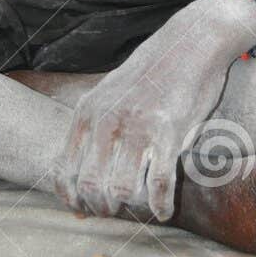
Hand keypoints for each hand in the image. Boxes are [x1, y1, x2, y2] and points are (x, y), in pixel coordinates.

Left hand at [53, 0, 238, 221]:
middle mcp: (107, 121)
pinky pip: (158, 183)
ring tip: (138, 211)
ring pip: (122, 188)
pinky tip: (164, 210)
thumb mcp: (109, 95)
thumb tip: (80, 176)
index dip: (72, 197)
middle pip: (91, 185)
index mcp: (88, 112)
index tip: (83, 208)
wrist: (190, 43)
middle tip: (114, 212)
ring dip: (130, 209)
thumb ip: (93, 129)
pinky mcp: (169, 131)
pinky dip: (160, 205)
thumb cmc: (150, 75)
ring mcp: (137, 126)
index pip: (65, 169)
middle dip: (101, 207)